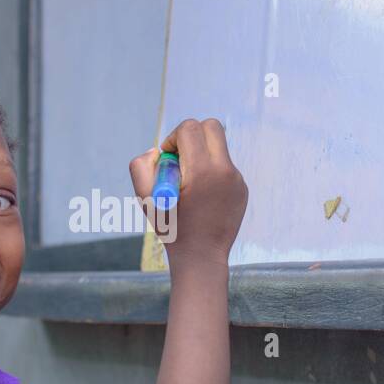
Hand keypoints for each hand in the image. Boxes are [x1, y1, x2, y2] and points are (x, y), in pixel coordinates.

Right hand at [129, 118, 247, 268]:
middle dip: (191, 135)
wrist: (201, 257)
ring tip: (190, 182)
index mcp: (202, 171)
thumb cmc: (171, 228)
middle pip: (212, 126)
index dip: (173, 138)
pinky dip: (211, 172)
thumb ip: (141, 166)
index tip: (168, 157)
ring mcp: (237, 180)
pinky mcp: (242, 189)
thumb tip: (156, 149)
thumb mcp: (145, 198)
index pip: (190, 128)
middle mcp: (225, 171)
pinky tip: (202, 197)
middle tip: (180, 159)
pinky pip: (225, 166)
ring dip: (201, 154)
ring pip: (219, 146)